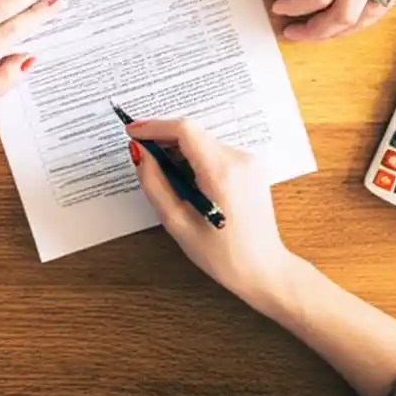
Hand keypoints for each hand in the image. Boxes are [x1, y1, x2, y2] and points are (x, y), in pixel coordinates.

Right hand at [127, 118, 293, 300]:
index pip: (184, 130)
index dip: (154, 126)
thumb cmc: (221, 254)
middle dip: (165, 141)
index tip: (132, 132)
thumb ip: (154, 183)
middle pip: (194, 134)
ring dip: (182, 153)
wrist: (263, 268)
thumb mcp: (177, 222)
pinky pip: (218, 153)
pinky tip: (191, 185)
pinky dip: (198, 160)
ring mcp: (250, 161)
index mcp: (221, 172)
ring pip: (205, 143)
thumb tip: (139, 153)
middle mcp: (239, 159)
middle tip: (144, 159)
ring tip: (170, 182)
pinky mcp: (253, 167)